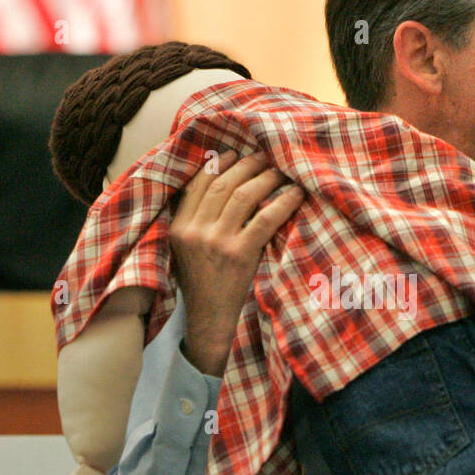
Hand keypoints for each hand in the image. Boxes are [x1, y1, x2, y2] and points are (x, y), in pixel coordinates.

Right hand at [169, 150, 303, 374]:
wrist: (210, 321)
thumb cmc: (204, 284)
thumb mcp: (186, 250)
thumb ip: (196, 221)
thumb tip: (220, 184)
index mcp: (179, 227)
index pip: (197, 184)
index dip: (219, 164)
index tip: (235, 153)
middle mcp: (194, 231)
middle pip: (223, 185)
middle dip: (246, 166)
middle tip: (265, 156)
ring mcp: (216, 242)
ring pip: (244, 196)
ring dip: (266, 178)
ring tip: (281, 170)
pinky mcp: (239, 254)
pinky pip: (265, 218)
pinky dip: (283, 202)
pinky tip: (295, 194)